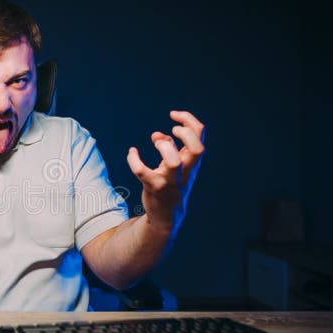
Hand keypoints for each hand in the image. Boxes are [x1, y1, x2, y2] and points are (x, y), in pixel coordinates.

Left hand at [126, 110, 204, 234]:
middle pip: (197, 149)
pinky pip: (143, 172)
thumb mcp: (176, 166)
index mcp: (192, 162)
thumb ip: (170, 147)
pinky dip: (134, 159)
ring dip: (164, 147)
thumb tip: (158, 134)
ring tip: (156, 143)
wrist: (166, 216)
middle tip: (171, 131)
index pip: (200, 136)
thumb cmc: (171, 185)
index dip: (189, 121)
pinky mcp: (154, 188)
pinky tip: (132, 153)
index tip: (173, 115)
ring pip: (174, 163)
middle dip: (184, 134)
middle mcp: (185, 171)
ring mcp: (170, 181)